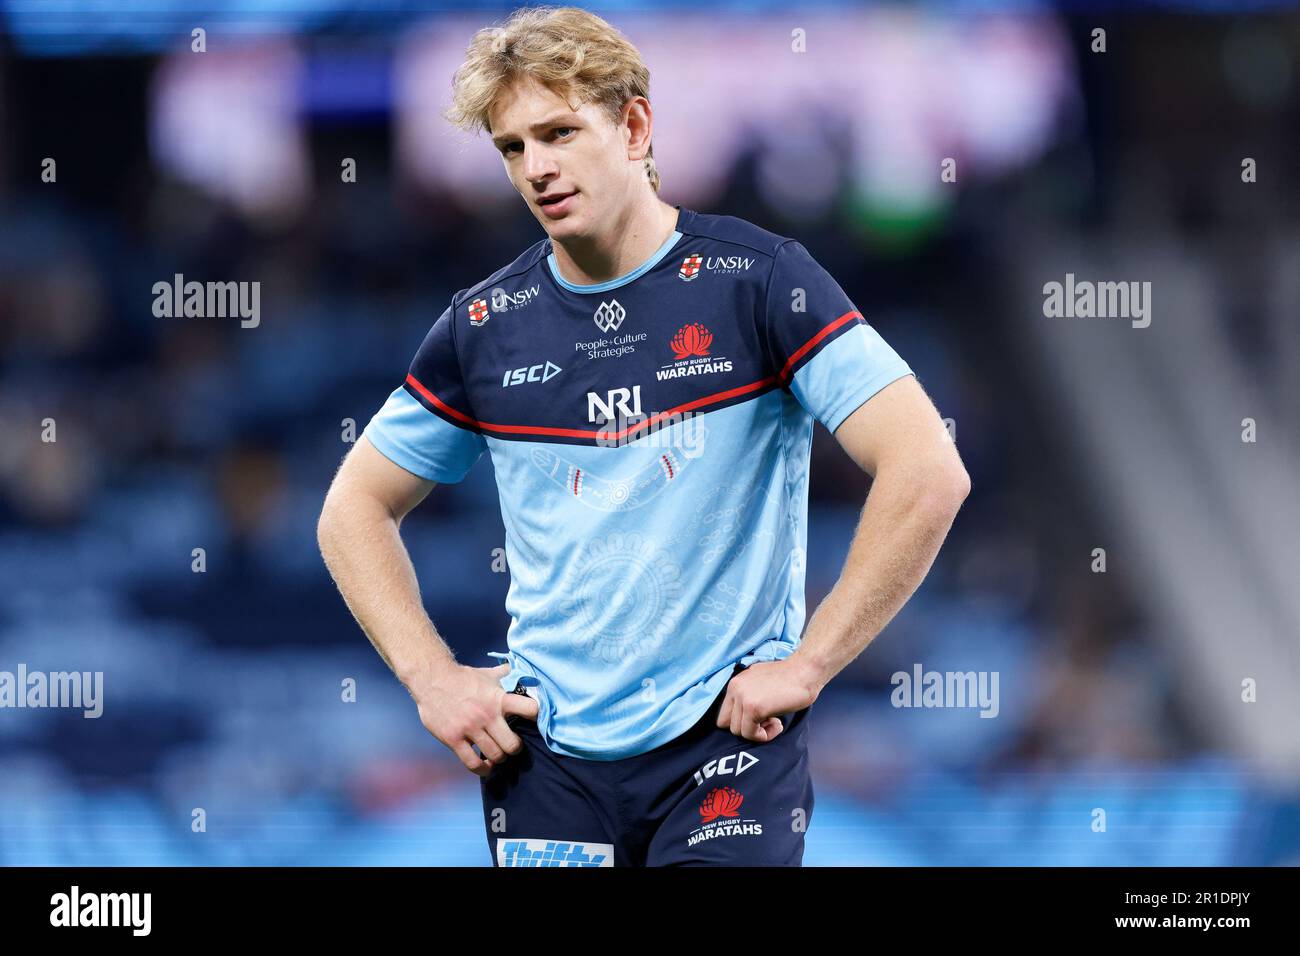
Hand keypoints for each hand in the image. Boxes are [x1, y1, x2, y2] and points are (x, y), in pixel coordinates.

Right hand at [410, 661, 539, 776]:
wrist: (432, 678)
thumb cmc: (465, 678)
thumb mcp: (488, 674)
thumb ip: (508, 675)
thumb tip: (525, 670)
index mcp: (498, 698)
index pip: (529, 709)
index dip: (536, 716)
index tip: (535, 721)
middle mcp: (486, 715)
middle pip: (512, 745)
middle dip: (515, 748)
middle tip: (512, 745)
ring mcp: (469, 728)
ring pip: (494, 756)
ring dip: (499, 758)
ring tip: (498, 754)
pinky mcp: (453, 739)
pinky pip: (472, 763)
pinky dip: (482, 770)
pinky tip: (486, 767)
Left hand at [716, 658, 819, 741]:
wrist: (805, 672)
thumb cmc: (789, 678)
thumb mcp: (759, 683)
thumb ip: (747, 696)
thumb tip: (743, 716)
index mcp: (734, 683)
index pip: (724, 714)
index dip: (742, 721)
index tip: (760, 718)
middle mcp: (734, 689)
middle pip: (728, 725)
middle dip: (747, 728)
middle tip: (767, 721)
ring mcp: (742, 698)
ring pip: (739, 732)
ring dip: (758, 732)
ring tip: (775, 721)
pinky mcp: (753, 708)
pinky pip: (751, 734)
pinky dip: (765, 735)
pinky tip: (778, 724)